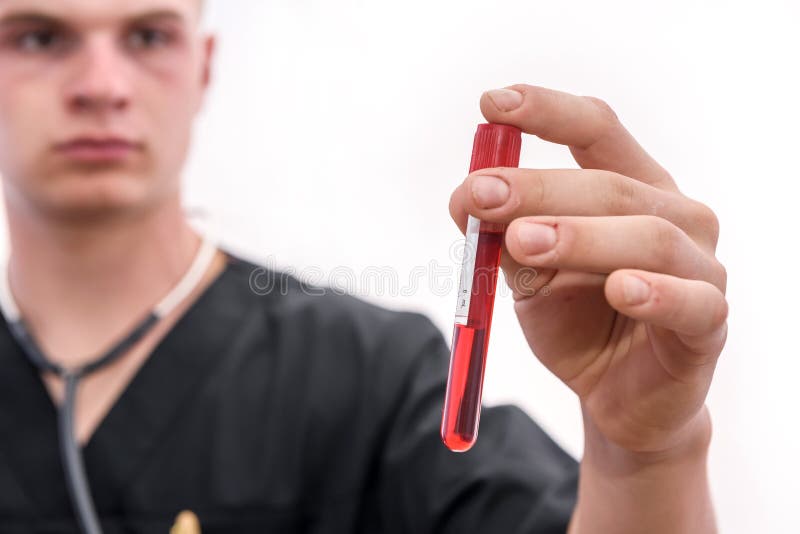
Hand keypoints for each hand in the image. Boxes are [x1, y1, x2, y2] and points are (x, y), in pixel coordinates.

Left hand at [448, 85, 727, 463]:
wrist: (614, 397)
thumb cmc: (575, 324)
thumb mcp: (529, 278)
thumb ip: (508, 240)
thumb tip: (467, 199)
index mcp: (631, 189)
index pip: (597, 131)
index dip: (546, 112)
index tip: (491, 104)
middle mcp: (675, 215)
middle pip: (610, 185)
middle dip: (538, 188)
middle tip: (480, 196)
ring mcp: (700, 268)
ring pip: (648, 236)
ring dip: (580, 236)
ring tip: (525, 243)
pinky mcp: (709, 324)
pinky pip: (691, 302)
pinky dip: (654, 293)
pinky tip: (620, 289)